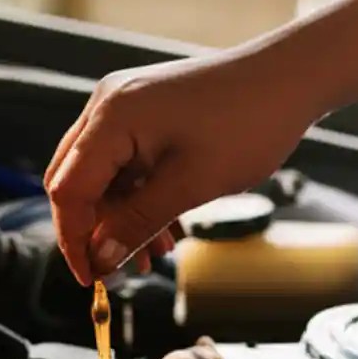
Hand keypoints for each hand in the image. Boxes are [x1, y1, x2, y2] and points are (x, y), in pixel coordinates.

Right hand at [43, 53, 322, 284]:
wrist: (289, 79)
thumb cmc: (248, 123)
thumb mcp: (191, 185)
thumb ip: (138, 222)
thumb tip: (102, 258)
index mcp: (111, 118)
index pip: (67, 189)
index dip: (74, 239)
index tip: (91, 279)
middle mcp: (110, 106)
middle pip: (78, 182)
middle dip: (97, 231)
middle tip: (119, 272)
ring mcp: (129, 107)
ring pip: (107, 177)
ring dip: (124, 219)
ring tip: (154, 256)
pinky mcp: (149, 113)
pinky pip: (130, 163)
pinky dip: (143, 198)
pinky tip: (167, 229)